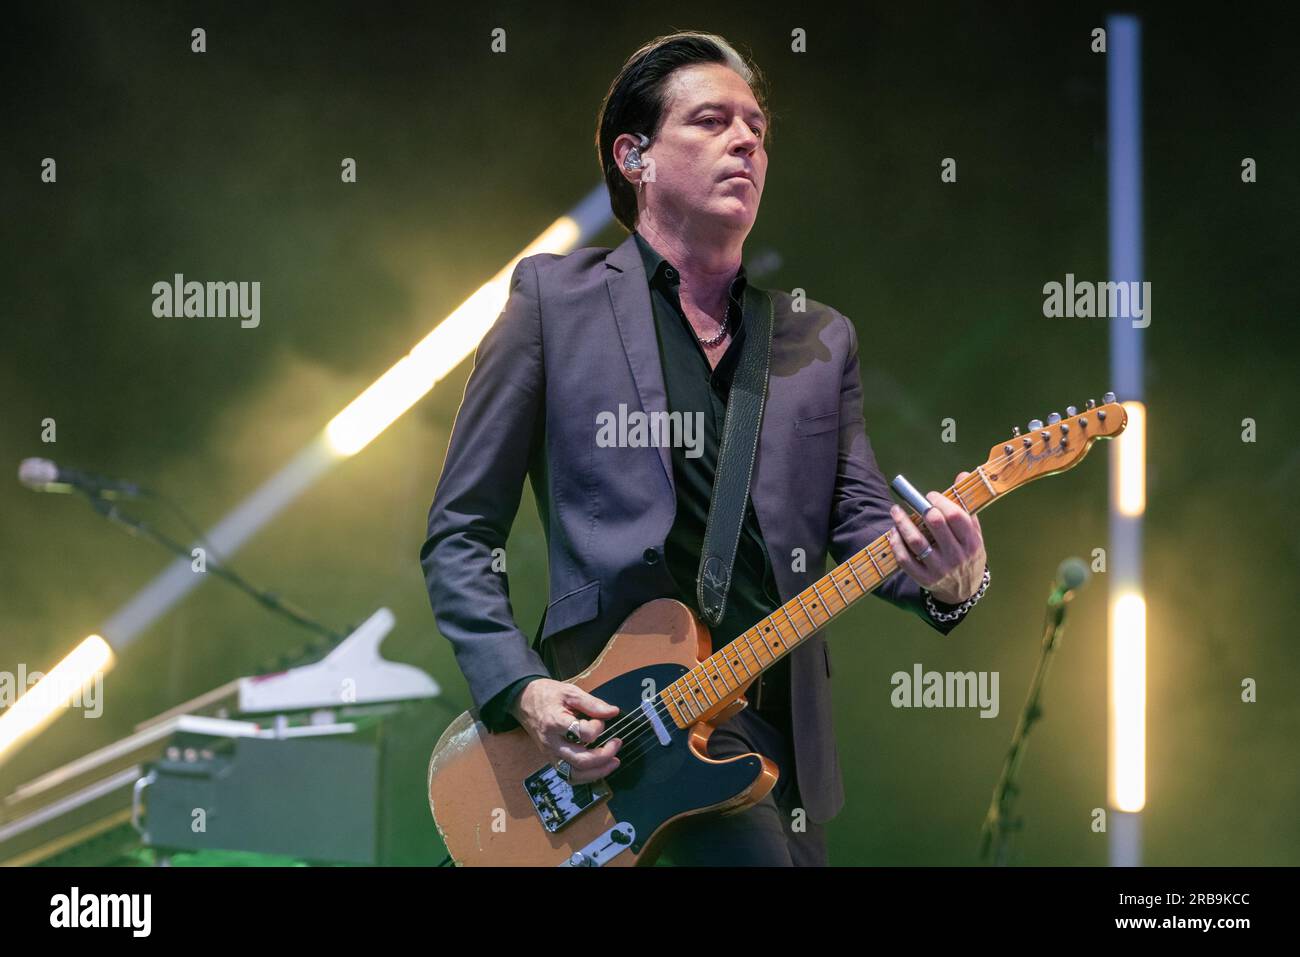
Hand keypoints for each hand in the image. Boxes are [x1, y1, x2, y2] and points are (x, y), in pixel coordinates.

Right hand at [510, 678, 621, 783]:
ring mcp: (550, 754)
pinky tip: (598, 769)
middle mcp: (552, 743)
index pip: (582, 733)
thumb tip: (613, 712)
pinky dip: (586, 776)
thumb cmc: (547, 694)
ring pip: (575, 775)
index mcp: (555, 722)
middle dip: (604, 755)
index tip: (600, 719)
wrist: (523, 701)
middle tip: (617, 744)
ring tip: (613, 762)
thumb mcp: (570, 692)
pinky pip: (569, 776)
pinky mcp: (551, 760)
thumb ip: (592, 703)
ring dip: (597, 772)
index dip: (597, 727)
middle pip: (580, 760)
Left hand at [886, 471, 986, 603]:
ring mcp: (939, 569)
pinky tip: (893, 531)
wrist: (963, 591)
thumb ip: (966, 506)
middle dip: (921, 508)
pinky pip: (905, 559)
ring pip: (916, 542)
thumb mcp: (974, 533)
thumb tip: (961, 475)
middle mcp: (956, 556)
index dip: (941, 502)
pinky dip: (896, 543)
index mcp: (971, 543)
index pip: (956, 516)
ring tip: (895, 510)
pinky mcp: (924, 579)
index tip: (930, 496)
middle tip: (912, 500)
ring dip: (902, 523)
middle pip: (936, 525)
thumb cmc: (967, 555)